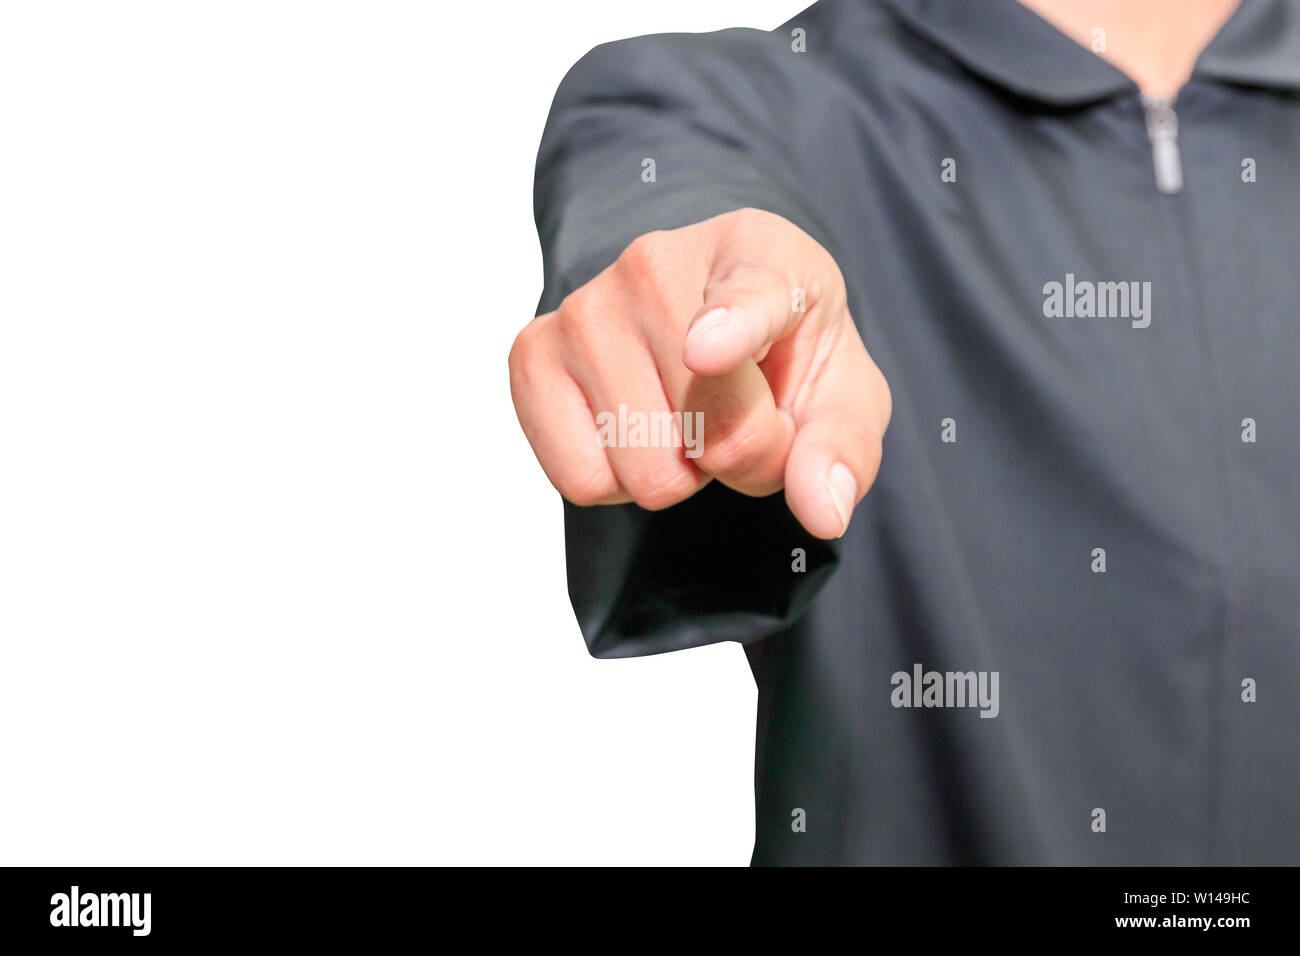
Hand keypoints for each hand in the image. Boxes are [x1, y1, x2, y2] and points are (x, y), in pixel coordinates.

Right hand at [509, 208, 890, 538]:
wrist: (705, 326)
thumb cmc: (782, 359)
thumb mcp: (841, 398)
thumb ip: (842, 450)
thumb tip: (821, 510)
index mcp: (761, 254)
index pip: (748, 297)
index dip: (730, 328)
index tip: (707, 351)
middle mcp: (657, 264)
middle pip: (713, 434)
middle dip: (738, 457)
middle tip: (735, 414)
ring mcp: (585, 307)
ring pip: (645, 470)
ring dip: (679, 472)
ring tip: (685, 419)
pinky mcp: (532, 353)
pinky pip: (579, 479)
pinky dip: (618, 484)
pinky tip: (637, 431)